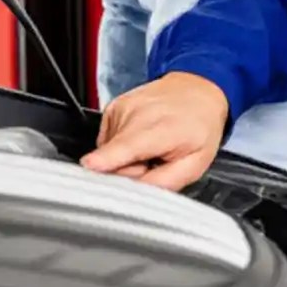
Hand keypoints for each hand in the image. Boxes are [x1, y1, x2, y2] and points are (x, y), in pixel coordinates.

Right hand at [79, 72, 228, 190]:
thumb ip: (162, 183)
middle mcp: (136, 114)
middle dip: (128, 171)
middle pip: (111, 160)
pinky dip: (121, 145)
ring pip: (108, 152)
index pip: (121, 148)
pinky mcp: (112, 107)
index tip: (89, 169)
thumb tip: (132, 193)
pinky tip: (140, 137)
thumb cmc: (198, 128)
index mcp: (159, 129)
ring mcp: (121, 108)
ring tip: (149, 146)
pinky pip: (107, 141)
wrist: (197, 92)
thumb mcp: (194, 165)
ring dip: (126, 158)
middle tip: (152, 162)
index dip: (102, 162)